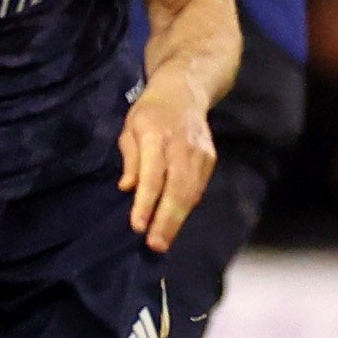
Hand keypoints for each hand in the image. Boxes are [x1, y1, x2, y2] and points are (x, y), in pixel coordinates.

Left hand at [118, 68, 216, 251]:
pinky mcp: (210, 159)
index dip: (146, 202)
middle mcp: (181, 146)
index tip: (138, 225)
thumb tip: (127, 187)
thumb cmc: (149, 113)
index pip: (152, 175)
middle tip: (155, 244)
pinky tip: (175, 222)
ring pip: (191, 191)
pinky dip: (187, 207)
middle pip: (176, 188)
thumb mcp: (129, 129)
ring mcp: (200, 153)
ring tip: (163, 241)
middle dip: (166, 219)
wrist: (184, 92)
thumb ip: (130, 159)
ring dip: (178, 219)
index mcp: (156, 136)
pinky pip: (198, 188)